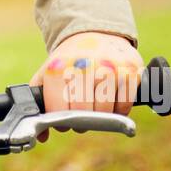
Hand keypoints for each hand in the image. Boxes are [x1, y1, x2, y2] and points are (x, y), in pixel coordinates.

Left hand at [28, 32, 143, 144]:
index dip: (60, 121)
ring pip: (105, 112)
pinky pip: (125, 105)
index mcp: (59, 67)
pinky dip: (119, 110)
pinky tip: (112, 100)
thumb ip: (40, 104)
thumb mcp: (48, 74)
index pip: (59, 110)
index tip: (62, 121)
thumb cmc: (70, 61)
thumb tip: (41, 137)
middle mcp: (84, 65)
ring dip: (101, 117)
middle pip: (82, 113)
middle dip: (81, 121)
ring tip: (95, 107)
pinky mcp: (130, 70)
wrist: (96, 33)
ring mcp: (109, 67)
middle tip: (80, 116)